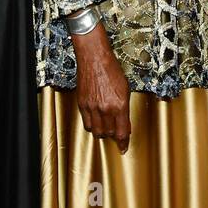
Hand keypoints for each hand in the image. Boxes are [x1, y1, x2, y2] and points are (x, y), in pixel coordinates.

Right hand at [71, 22, 130, 153]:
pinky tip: (96, 121)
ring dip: (102, 132)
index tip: (123, 148)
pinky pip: (86, 124)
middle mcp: (105, 109)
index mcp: (119, 105)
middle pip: (109, 133)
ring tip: (105, 126)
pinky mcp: (82, 105)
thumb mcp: (125, 90)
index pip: (121, 132)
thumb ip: (125, 109)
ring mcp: (92, 108)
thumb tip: (124, 124)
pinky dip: (92, 125)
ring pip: (96, 131)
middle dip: (113, 135)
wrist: (95, 59)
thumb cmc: (112, 71)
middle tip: (115, 131)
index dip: (123, 142)